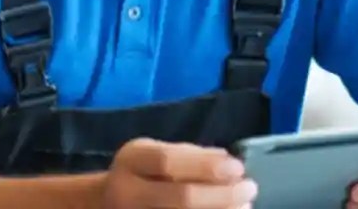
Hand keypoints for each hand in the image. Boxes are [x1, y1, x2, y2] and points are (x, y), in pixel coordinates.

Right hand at [101, 138, 258, 208]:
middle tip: (250, 189)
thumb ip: (190, 156)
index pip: (168, 162)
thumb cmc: (144, 174)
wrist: (107, 204)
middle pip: (180, 198)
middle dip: (222, 195)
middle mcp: (126, 192)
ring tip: (244, 207)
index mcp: (131, 160)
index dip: (206, 166)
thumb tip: (229, 163)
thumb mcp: (157, 153)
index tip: (238, 167)